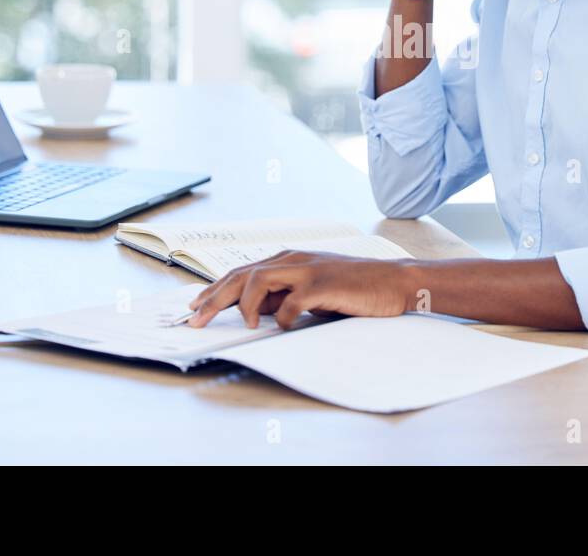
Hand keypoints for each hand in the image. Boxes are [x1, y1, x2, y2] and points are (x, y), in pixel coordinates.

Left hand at [186, 252, 416, 329]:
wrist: (393, 282)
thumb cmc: (353, 289)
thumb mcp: (311, 291)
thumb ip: (284, 296)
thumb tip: (254, 312)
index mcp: (288, 260)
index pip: (241, 273)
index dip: (215, 290)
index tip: (195, 307)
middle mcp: (293, 260)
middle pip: (242, 275)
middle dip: (214, 298)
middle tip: (194, 319)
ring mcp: (307, 270)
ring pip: (259, 280)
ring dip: (245, 305)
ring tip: (243, 326)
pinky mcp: (323, 285)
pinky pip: (291, 301)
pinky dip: (282, 317)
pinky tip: (283, 326)